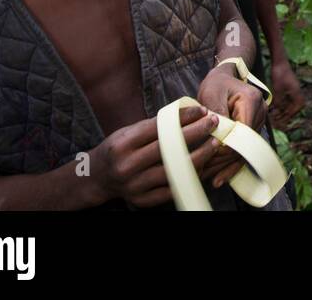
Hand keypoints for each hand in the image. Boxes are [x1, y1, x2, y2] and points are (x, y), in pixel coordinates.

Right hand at [91, 105, 219, 207]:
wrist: (98, 177)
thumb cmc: (119, 148)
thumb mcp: (130, 131)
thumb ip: (156, 125)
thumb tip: (191, 113)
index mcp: (124, 144)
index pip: (160, 128)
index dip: (184, 118)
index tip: (203, 111)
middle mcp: (128, 166)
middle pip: (169, 148)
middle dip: (196, 134)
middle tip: (214, 124)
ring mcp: (135, 186)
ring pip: (174, 171)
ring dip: (199, 156)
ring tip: (214, 144)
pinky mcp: (143, 200)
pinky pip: (173, 188)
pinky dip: (190, 176)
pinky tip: (203, 165)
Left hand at [197, 65, 268, 190]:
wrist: (224, 79)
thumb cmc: (216, 85)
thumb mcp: (211, 95)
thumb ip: (216, 115)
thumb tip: (219, 141)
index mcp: (251, 101)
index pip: (242, 131)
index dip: (227, 147)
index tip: (208, 157)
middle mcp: (260, 112)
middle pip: (245, 144)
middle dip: (226, 161)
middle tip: (206, 173)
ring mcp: (258, 122)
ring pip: (245, 150)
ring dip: (228, 166)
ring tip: (212, 180)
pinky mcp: (252, 131)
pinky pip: (244, 150)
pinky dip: (232, 163)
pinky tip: (221, 177)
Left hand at [270, 60, 303, 123]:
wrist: (280, 61)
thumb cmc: (279, 74)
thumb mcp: (278, 89)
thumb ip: (279, 101)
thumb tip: (278, 111)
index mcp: (297, 93)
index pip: (296, 109)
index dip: (288, 116)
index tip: (281, 121)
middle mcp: (297, 92)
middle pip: (294, 108)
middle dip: (286, 115)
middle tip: (277, 120)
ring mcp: (294, 90)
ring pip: (290, 104)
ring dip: (283, 110)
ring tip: (275, 115)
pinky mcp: (289, 87)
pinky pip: (287, 99)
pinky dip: (282, 104)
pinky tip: (274, 107)